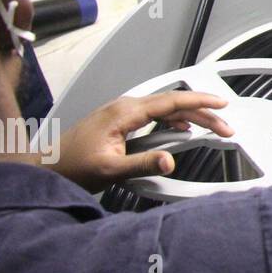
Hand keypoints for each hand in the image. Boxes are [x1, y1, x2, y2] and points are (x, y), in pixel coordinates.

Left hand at [47, 91, 233, 192]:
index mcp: (125, 112)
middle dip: (203, 112)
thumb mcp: (110, 170)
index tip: (221, 105)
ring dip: (190, 117)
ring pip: (166, 108)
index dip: (200, 102)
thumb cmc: (72, 167)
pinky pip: (156, 114)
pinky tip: (183, 129)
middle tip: (224, 126)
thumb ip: (143, 164)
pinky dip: (175, 120)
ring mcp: (123, 112)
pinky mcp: (122, 120)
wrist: (47, 168)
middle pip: (173, 103)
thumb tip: (171, 161)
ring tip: (212, 129)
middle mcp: (125, 106)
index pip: (171, 102)